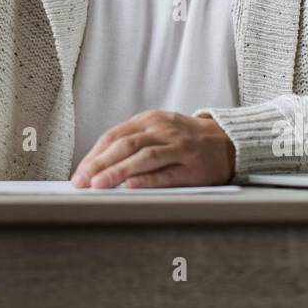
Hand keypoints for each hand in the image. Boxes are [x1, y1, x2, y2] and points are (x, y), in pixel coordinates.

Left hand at [70, 110, 236, 188]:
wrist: (228, 141)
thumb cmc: (185, 140)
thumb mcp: (158, 131)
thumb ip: (132, 143)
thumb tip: (97, 167)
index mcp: (150, 120)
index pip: (114, 136)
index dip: (94, 155)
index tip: (79, 173)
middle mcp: (163, 130)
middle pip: (125, 145)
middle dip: (100, 164)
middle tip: (81, 182)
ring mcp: (180, 147)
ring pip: (144, 158)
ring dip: (118, 172)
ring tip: (99, 185)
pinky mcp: (194, 167)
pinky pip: (167, 173)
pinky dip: (147, 180)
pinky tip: (130, 187)